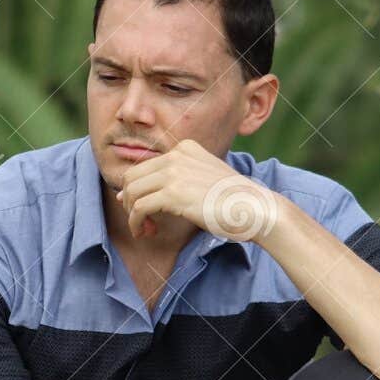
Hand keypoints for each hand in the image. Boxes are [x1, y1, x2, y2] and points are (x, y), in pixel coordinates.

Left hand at [116, 139, 283, 242]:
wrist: (254, 209)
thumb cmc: (232, 202)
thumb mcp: (202, 180)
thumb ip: (172, 181)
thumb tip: (125, 193)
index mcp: (185, 148)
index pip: (144, 167)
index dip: (138, 191)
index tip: (146, 210)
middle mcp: (177, 155)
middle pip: (131, 177)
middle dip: (129, 201)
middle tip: (141, 221)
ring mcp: (174, 172)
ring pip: (131, 192)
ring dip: (132, 215)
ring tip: (145, 229)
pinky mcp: (173, 193)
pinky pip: (138, 208)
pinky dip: (136, 223)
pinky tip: (147, 232)